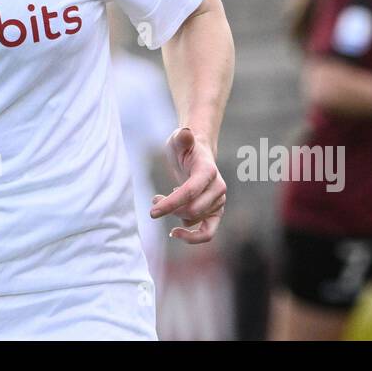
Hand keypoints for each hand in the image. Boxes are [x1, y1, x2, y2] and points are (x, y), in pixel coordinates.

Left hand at [150, 127, 225, 243]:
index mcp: (209, 171)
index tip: (152, 211)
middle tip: (154, 201)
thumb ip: (182, 137)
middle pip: (191, 210)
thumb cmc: (185, 148)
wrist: (197, 156)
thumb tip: (186, 133)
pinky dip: (192, 237)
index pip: (190, 192)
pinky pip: (207, 233)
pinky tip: (175, 232)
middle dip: (170, 209)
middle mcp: (218, 189)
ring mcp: (219, 203)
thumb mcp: (179, 139)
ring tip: (161, 202)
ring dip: (175, 216)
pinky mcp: (216, 214)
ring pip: (194, 221)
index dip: (171, 203)